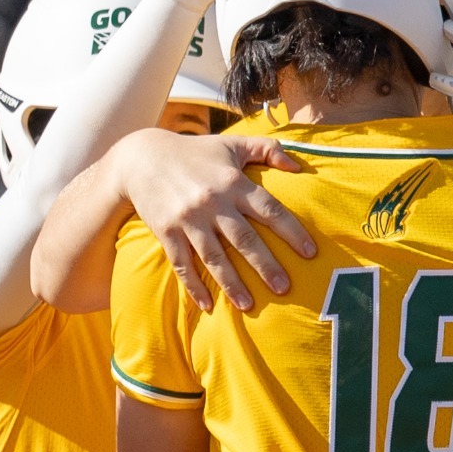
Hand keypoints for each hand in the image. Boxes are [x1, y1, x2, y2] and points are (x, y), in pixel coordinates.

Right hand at [113, 129, 313, 311]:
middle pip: (244, 239)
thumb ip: (267, 149)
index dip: (291, 231)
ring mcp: (188, 219)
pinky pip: (182, 264)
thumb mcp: (231, 144)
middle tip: (284, 288)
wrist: (142, 157)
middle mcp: (212, 202)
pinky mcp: (167, 232)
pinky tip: (207, 306)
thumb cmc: (195, 152)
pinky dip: (193, 286)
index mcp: (233, 182)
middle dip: (265, 265)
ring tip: (248, 306)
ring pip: (214, 257)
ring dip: (231, 283)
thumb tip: (298, 168)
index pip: (268, 209)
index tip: (310, 252)